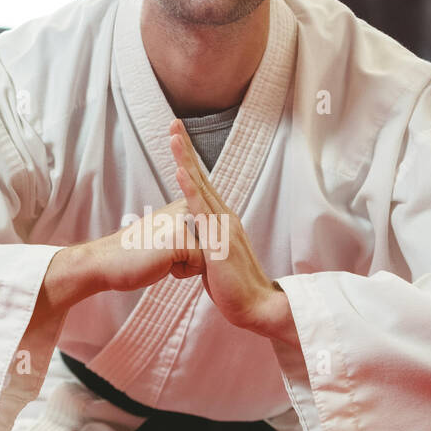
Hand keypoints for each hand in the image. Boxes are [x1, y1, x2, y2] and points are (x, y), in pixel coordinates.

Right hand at [82, 196, 205, 293]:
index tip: (168, 247)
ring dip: (187, 266)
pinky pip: (200, 264)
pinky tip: (161, 263)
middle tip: (163, 254)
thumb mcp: (168, 234)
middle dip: (192, 259)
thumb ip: (192, 231)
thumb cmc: (137, 254)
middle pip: (212, 245)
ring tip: (162, 258)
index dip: (193, 251)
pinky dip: (182, 272)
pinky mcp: (181, 237)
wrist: (107, 262)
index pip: (211, 235)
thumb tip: (214, 240)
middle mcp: (186, 207)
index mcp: (185, 203)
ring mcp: (184, 220)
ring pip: (208, 255)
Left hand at [168, 118, 284, 333]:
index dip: (189, 162)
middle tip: (174, 123)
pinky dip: (191, 188)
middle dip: (187, 149)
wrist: (256, 306)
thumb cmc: (234, 288)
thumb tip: (194, 245)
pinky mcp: (219, 240)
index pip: (202, 185)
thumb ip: (204, 246)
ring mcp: (223, 226)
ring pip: (201, 186)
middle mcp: (225, 217)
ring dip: (186, 160)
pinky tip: (181, 172)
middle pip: (202, 176)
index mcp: (223, 221)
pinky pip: (202, 210)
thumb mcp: (215, 261)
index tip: (177, 140)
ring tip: (174, 137)